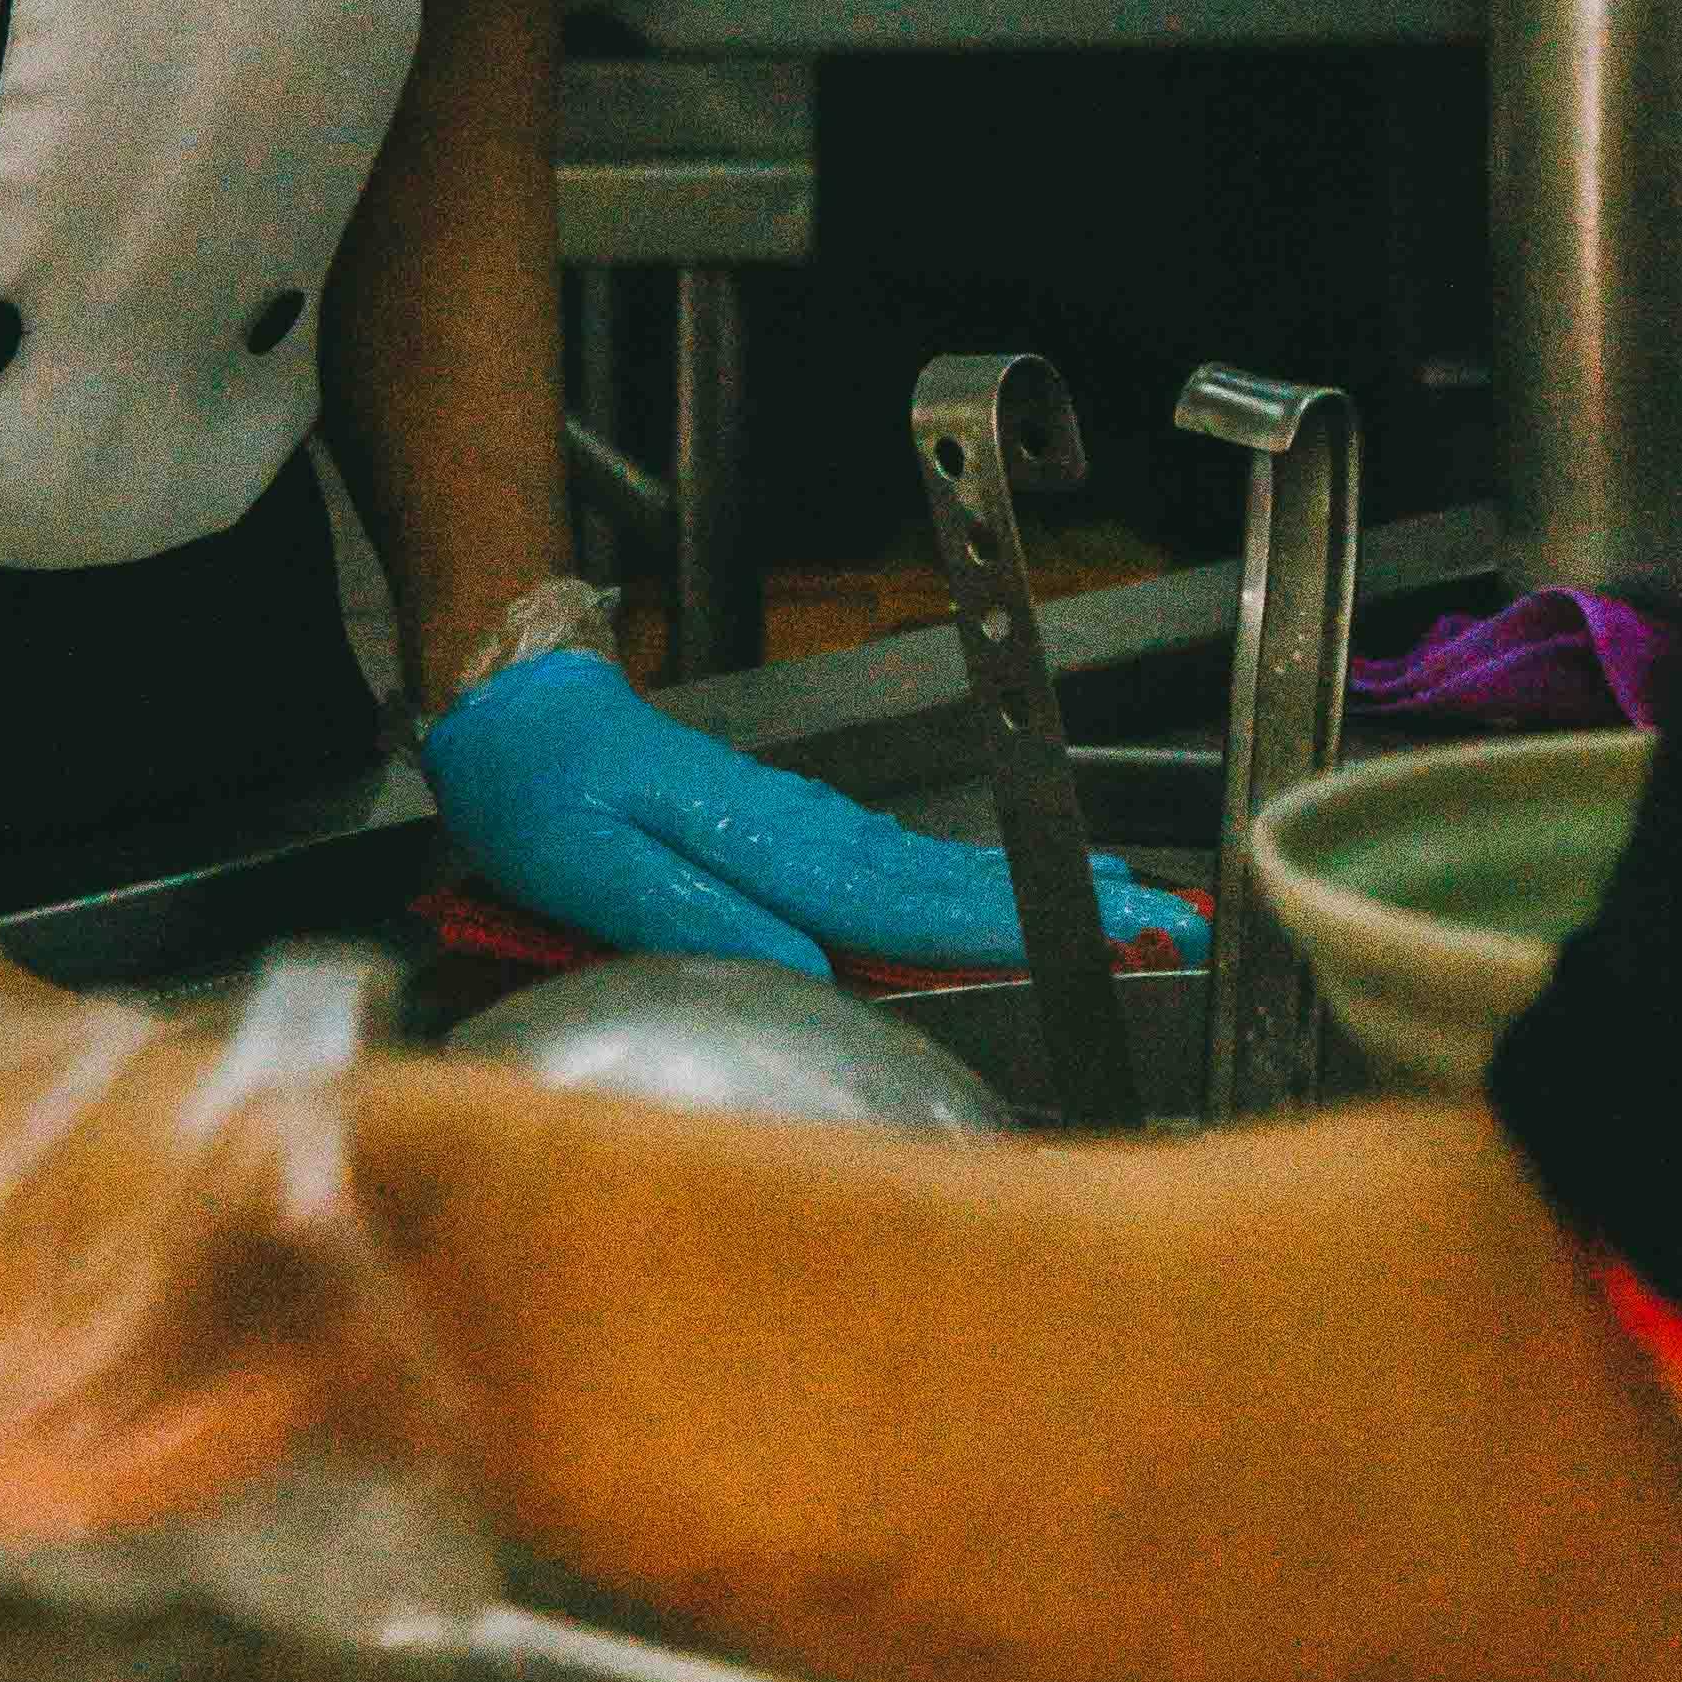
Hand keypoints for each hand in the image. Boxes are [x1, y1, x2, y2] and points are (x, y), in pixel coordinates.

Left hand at [420, 647, 1208, 977]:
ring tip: (1116, 907)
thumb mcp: (604, 868)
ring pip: (934, 872)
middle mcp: (806, 832)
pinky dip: (959, 888)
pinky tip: (986, 908)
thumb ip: (709, 916)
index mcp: (775, 845)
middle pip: (953, 883)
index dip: (1015, 929)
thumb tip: (812, 970)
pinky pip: (894, 869)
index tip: (1106, 933)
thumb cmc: (551, 794)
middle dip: (1060, 906)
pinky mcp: (785, 830)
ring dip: (1024, 895)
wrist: (518, 712)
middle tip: (1163, 923)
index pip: (919, 904)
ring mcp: (802, 826)